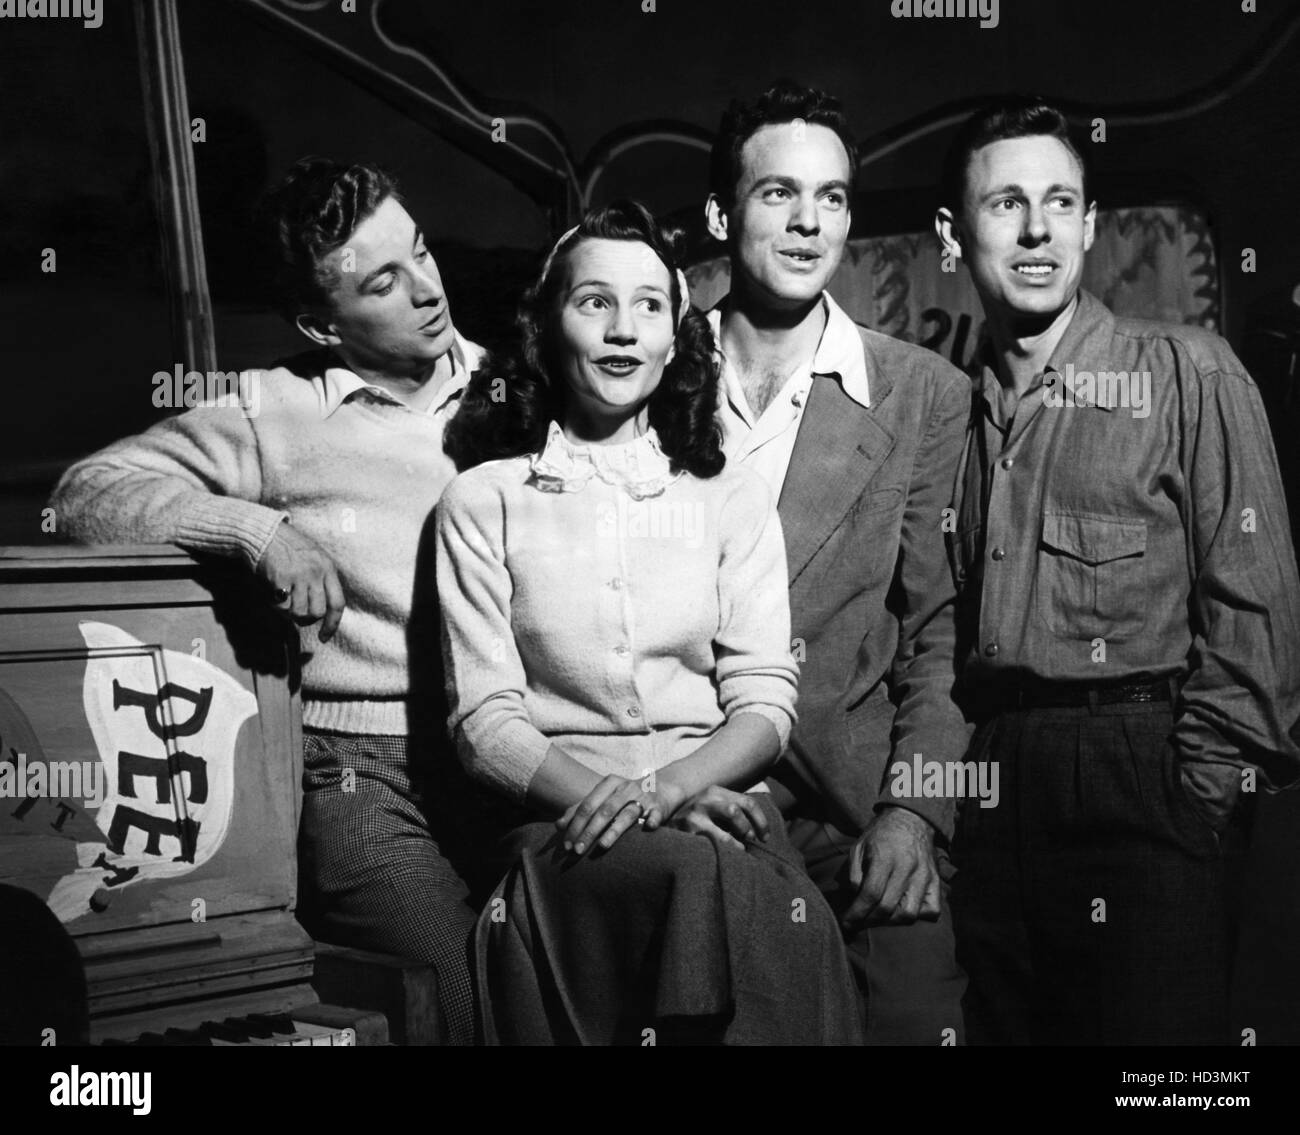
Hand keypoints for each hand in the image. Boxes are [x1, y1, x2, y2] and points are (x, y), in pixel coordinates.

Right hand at [256, 521, 345, 641]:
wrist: (265, 533)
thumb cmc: (290, 548)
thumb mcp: (315, 558)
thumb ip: (321, 581)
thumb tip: (321, 612)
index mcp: (328, 568)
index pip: (337, 603)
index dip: (332, 624)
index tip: (324, 637)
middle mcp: (316, 573)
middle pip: (317, 612)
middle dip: (307, 619)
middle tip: (298, 615)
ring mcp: (299, 576)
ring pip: (300, 612)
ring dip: (291, 614)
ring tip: (285, 603)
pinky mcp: (280, 580)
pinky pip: (282, 606)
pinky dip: (278, 607)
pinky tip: (274, 595)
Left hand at [555, 774, 683, 857]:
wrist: (661, 787)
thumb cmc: (625, 796)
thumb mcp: (604, 797)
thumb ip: (582, 809)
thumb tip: (558, 826)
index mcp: (609, 784)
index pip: (587, 805)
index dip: (575, 825)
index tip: (566, 845)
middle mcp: (625, 788)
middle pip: (604, 811)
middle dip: (589, 831)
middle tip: (577, 851)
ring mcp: (643, 797)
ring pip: (627, 814)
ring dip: (614, 830)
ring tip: (602, 846)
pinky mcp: (659, 807)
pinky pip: (655, 815)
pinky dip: (651, 821)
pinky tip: (648, 828)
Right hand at [669, 785, 769, 852]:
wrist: (660, 824)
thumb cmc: (694, 819)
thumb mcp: (712, 808)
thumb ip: (731, 812)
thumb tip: (758, 830)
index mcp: (715, 791)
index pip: (747, 802)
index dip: (761, 821)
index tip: (765, 837)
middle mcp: (705, 798)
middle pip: (736, 811)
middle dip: (746, 830)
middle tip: (748, 841)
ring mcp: (694, 814)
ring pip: (725, 833)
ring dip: (736, 846)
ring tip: (737, 851)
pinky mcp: (687, 831)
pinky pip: (713, 846)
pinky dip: (724, 853)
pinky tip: (723, 856)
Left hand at [841, 806, 940, 931]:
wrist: (911, 819)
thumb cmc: (881, 834)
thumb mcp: (859, 845)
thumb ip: (855, 873)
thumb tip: (856, 898)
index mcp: (885, 857)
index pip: (871, 894)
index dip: (857, 913)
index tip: (847, 922)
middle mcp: (907, 868)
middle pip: (888, 908)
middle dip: (869, 921)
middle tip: (859, 922)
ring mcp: (924, 876)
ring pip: (910, 914)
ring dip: (892, 922)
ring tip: (880, 918)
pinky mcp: (936, 881)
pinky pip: (932, 910)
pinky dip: (918, 916)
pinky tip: (904, 910)